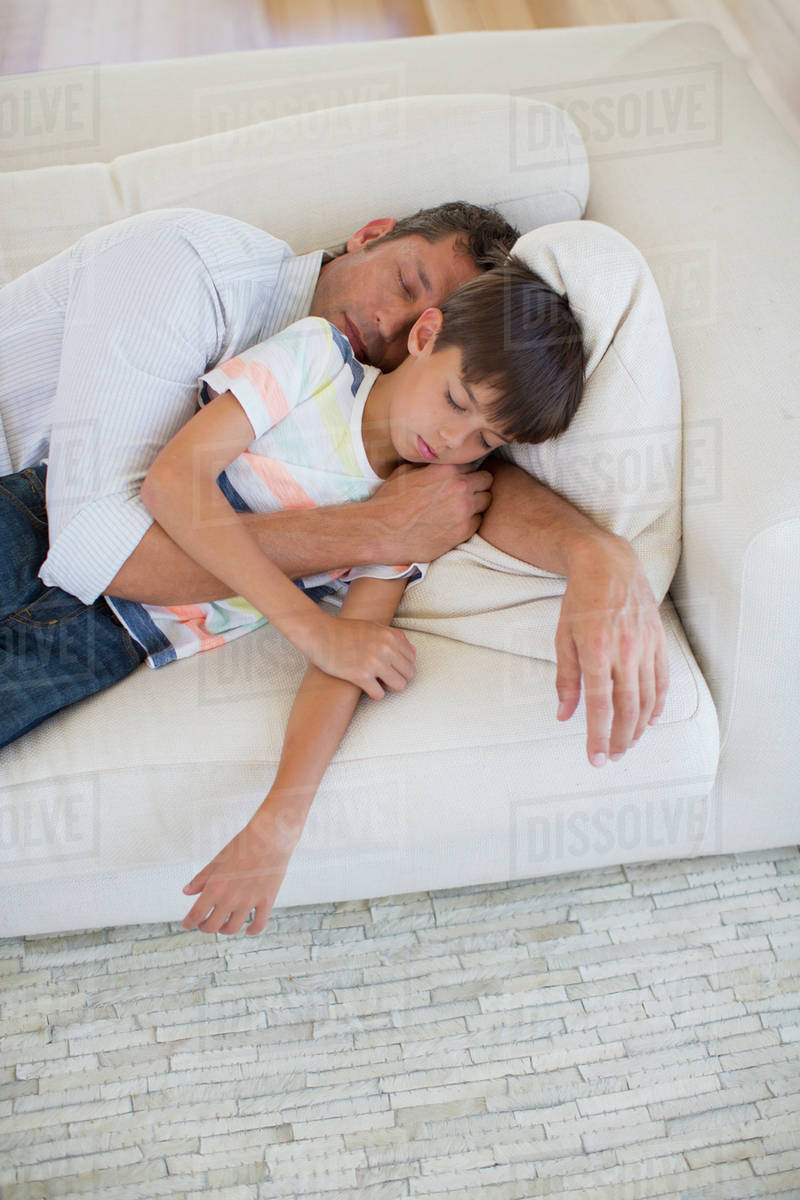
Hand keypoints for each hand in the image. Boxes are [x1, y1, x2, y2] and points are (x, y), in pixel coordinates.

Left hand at [181, 806, 300, 935]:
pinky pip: (258, 925)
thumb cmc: (242, 846)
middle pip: (212, 926)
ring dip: (224, 930)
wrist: (269, 838)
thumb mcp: (217, 861)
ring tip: (223, 925)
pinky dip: (252, 931)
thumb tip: (187, 892)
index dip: (189, 923)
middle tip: (204, 923)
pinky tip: (248, 929)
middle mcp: (230, 899)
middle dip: (205, 927)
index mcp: (215, 888)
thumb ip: (201, 879)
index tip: (187, 924)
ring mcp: (249, 902)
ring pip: (233, 928)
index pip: (196, 915)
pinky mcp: (266, 901)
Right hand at [300, 612, 415, 699]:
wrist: (319, 634)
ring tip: (377, 682)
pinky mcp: (361, 675)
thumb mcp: (374, 626)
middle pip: (409, 674)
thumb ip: (394, 637)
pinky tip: (365, 687)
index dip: (402, 665)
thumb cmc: (345, 631)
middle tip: (384, 677)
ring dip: (389, 687)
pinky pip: (379, 694)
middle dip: (398, 677)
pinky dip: (374, 693)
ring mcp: (374, 662)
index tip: (391, 667)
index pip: (412, 658)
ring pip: (399, 686)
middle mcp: (386, 648)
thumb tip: (412, 652)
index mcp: (391, 636)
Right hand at [369, 462, 492, 561]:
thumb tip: (442, 463)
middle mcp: (460, 487)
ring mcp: (464, 510)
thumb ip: (432, 466)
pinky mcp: (463, 531)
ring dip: (476, 504)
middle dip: (477, 486)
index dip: (466, 472)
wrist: (382, 531)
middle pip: (487, 481)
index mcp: (447, 468)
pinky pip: (478, 522)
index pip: (474, 464)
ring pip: (486, 502)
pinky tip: (452, 523)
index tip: (460, 479)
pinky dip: (469, 522)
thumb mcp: (408, 471)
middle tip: (463, 494)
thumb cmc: (390, 501)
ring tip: (458, 509)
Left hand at [555, 535, 667, 764]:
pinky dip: (658, 704)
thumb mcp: (562, 638)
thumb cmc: (580, 601)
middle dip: (620, 740)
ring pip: (648, 699)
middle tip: (612, 758)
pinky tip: (651, 719)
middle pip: (628, 709)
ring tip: (628, 744)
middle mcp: (625, 652)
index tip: (596, 759)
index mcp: (597, 651)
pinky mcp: (659, 642)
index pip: (601, 706)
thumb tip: (564, 715)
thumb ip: (566, 679)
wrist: (610, 565)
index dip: (599, 737)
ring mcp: (646, 647)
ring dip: (639, 727)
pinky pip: (662, 681)